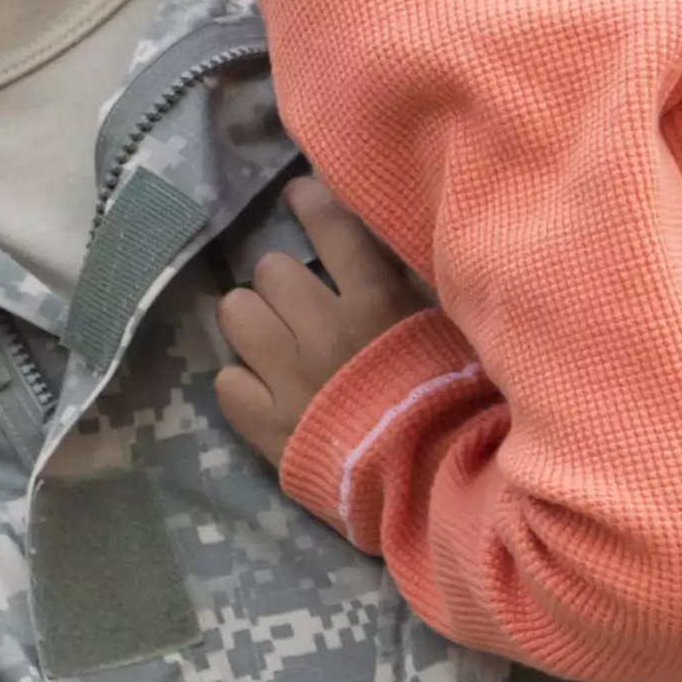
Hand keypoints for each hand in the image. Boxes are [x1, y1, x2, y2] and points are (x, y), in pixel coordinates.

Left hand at [208, 178, 430, 468]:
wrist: (433, 483)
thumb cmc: (454, 404)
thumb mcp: (449, 332)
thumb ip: (413, 288)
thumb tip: (386, 249)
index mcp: (375, 302)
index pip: (330, 225)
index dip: (307, 202)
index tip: (297, 197)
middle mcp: (323, 329)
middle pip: (271, 268)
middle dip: (282, 281)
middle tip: (299, 303)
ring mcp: (288, 377)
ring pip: (235, 313)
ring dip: (252, 320)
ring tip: (272, 340)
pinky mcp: (266, 425)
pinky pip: (226, 381)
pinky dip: (243, 383)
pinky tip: (264, 392)